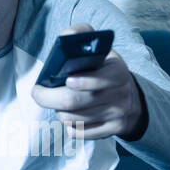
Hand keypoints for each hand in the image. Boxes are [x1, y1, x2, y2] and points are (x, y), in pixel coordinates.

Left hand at [31, 24, 145, 140]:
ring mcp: (116, 116)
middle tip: (38, 93)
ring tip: (57, 102)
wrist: (130, 99)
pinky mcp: (110, 131)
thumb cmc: (104, 70)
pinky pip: (80, 133)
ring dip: (58, 111)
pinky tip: (69, 115)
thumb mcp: (100, 49)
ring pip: (73, 119)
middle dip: (50, 98)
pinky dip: (68, 125)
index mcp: (118, 72)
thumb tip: (66, 36)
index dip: (82, 82)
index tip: (66, 79)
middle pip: (76, 102)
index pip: (101, 80)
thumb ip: (82, 35)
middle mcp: (119, 95)